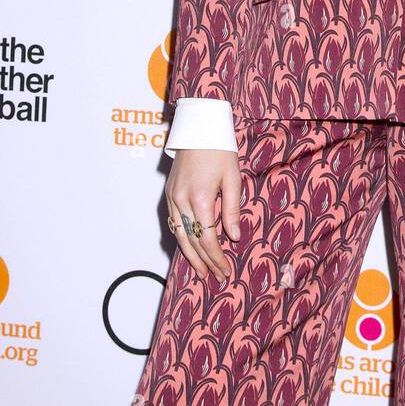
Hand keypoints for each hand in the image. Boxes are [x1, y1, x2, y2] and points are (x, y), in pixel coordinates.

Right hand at [165, 149, 240, 281]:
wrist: (198, 129)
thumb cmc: (219, 150)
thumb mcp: (233, 177)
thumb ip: (232, 208)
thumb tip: (233, 236)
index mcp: (200, 198)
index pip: (208, 238)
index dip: (217, 257)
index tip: (225, 270)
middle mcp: (181, 201)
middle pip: (192, 241)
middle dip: (204, 262)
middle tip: (216, 277)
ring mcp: (172, 198)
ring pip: (179, 235)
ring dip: (190, 255)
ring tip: (201, 271)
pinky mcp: (169, 194)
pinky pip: (173, 223)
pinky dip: (181, 239)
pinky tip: (189, 248)